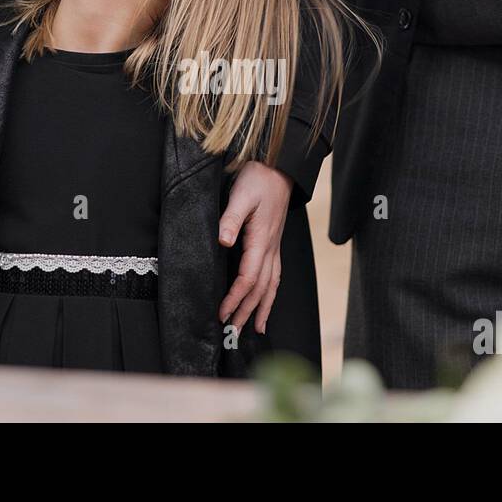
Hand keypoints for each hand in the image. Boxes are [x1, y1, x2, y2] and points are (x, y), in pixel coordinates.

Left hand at [217, 160, 291, 334]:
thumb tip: (222, 241)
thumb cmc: (258, 180)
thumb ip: (230, 219)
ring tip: (254, 329)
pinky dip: (270, 295)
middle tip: (233, 333)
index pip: (248, 278)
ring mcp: (274, 248)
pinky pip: (274, 276)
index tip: (222, 314)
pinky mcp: (274, 244)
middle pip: (260, 289)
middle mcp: (270, 249)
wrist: (279, 168)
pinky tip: (266, 303)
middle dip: (247, 312)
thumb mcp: (241, 195)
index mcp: (261, 240)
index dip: (235, 299)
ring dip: (261, 309)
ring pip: (270, 286)